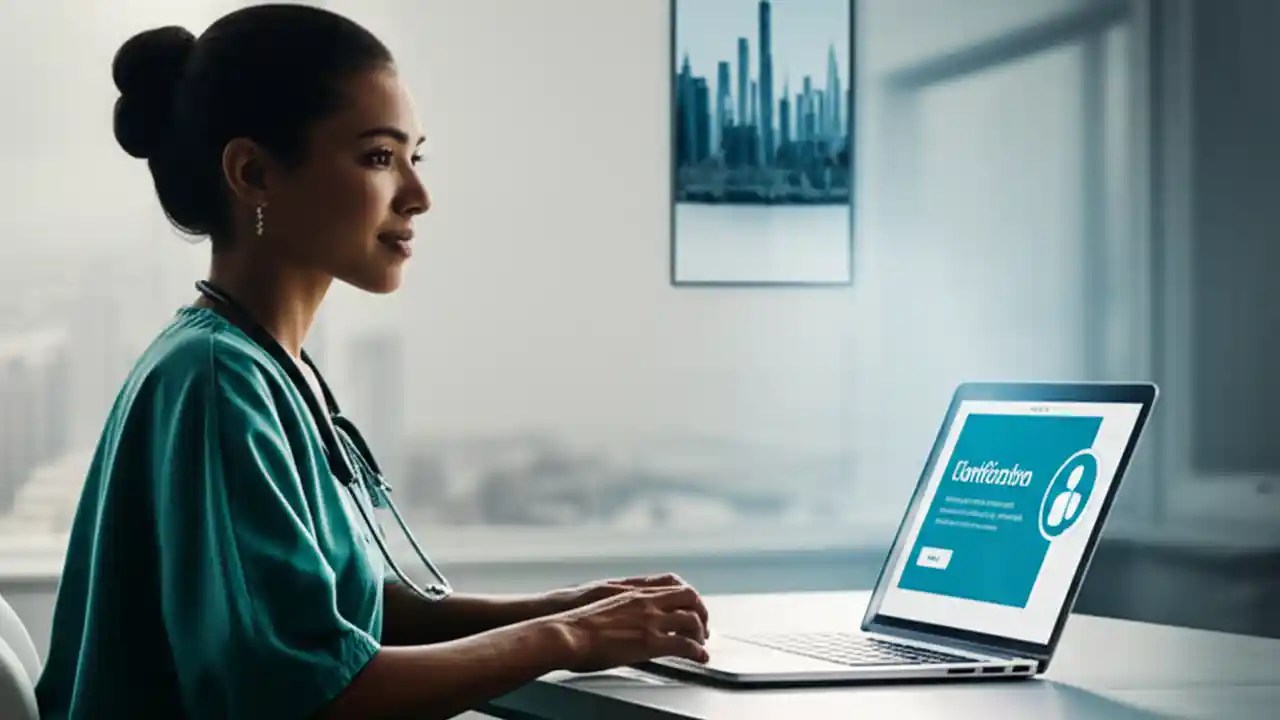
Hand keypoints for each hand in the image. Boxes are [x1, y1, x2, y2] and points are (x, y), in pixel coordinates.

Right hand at [547, 573, 709, 637]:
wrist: (565, 632)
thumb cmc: (575, 620)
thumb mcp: (601, 599)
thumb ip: (619, 602)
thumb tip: (623, 612)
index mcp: (633, 590)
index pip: (672, 582)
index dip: (686, 594)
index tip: (690, 605)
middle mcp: (646, 600)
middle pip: (689, 596)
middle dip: (701, 611)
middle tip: (702, 626)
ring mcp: (650, 619)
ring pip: (691, 619)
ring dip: (701, 632)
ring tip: (702, 643)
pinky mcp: (650, 641)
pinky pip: (684, 644)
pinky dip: (697, 651)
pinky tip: (700, 657)